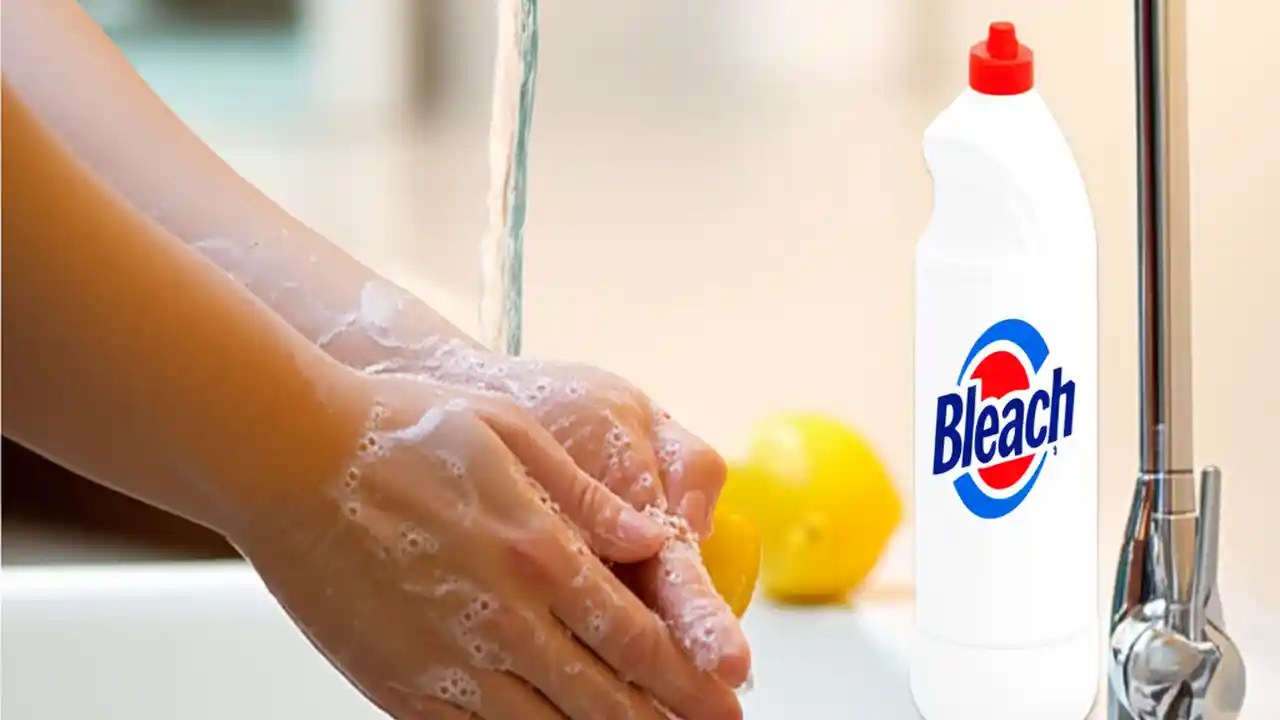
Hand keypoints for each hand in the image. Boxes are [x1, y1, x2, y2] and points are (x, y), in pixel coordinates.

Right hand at [231, 372, 741, 719]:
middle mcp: (503, 618)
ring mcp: (448, 663)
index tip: (727, 697)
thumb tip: (653, 537)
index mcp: (538, 552)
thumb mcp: (507, 432)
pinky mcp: (400, 688)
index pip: (638, 636)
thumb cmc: (395, 431)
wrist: (285, 459)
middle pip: (608, 698)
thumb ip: (587, 494)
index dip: (691, 678)